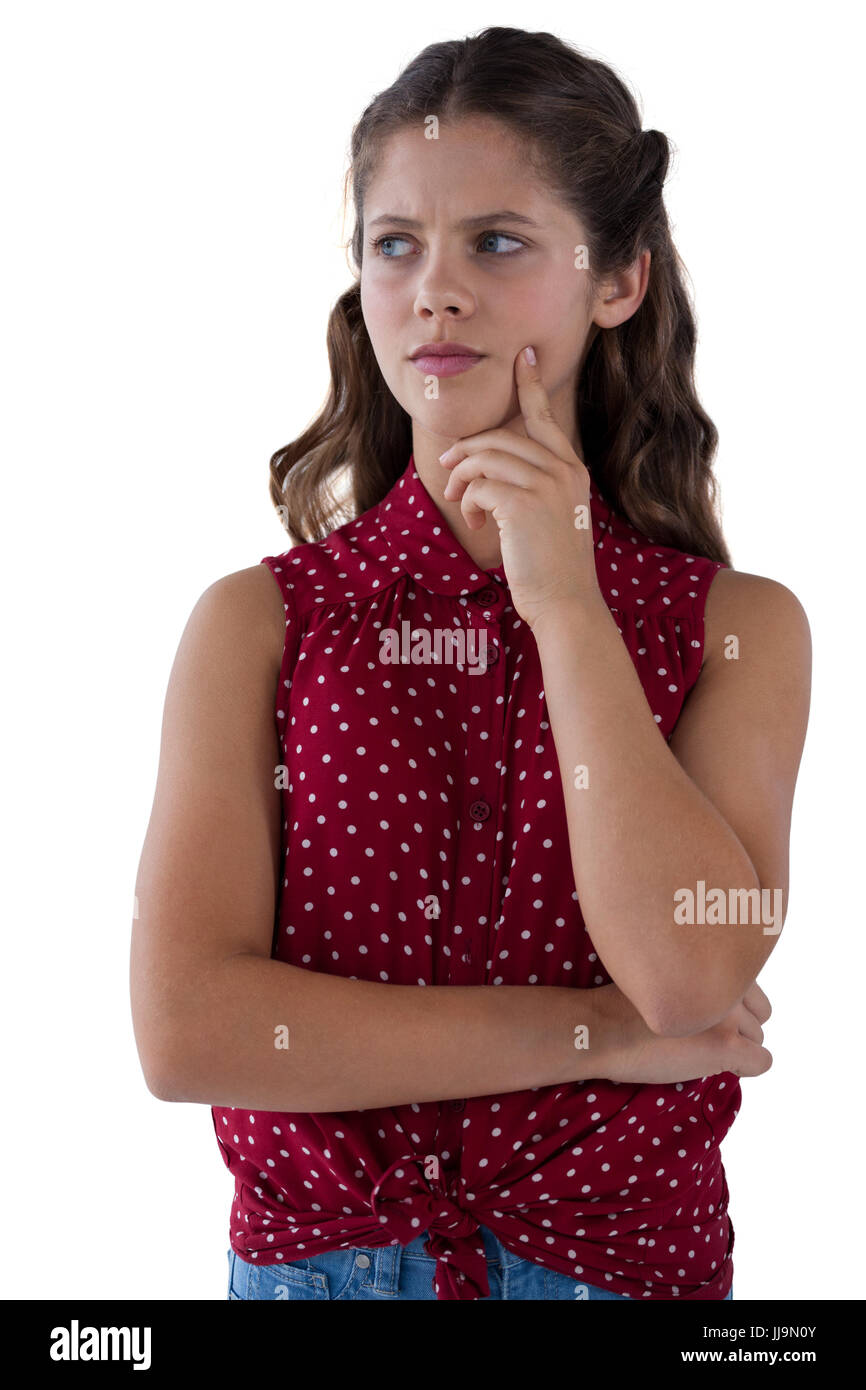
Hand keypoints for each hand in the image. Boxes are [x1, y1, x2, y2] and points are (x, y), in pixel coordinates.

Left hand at [438, 346, 601, 629]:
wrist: (566, 602)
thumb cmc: (554, 566)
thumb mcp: (553, 515)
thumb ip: (535, 485)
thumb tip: (490, 467)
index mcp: (572, 469)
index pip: (544, 418)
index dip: (530, 385)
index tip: (522, 357)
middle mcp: (562, 470)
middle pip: (501, 437)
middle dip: (467, 450)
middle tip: (449, 469)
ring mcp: (545, 486)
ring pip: (485, 458)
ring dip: (463, 479)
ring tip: (461, 502)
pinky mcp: (522, 505)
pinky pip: (480, 486)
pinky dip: (470, 503)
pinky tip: (477, 523)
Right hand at [602, 979, 772, 1084]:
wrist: (600, 1028)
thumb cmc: (623, 1005)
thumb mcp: (665, 975)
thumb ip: (699, 978)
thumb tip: (726, 1000)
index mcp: (713, 960)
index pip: (751, 990)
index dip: (731, 1009)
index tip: (704, 1018)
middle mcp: (726, 981)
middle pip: (759, 1016)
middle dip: (738, 1030)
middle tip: (702, 1037)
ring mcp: (728, 1013)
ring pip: (758, 1039)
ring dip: (736, 1049)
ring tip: (698, 1050)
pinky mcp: (725, 1044)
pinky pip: (761, 1061)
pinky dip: (744, 1068)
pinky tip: (713, 1065)